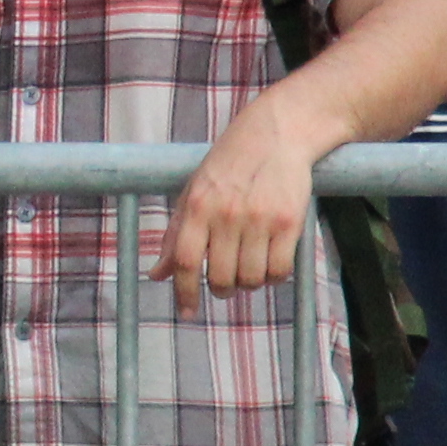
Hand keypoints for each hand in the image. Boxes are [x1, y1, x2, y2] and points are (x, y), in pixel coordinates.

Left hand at [154, 95, 320, 312]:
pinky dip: (274, 276)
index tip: (186, 312)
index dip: (184, 292)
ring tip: (250, 268)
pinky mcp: (289, 222)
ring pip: (250, 279)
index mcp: (197, 205)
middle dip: (222, 289)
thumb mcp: (193, 191)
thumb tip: (156, 275)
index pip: (184, 260)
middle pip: (220, 277)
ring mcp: (259, 218)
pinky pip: (279, 270)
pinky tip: (270, 264)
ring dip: (249, 284)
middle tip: (226, 283)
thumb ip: (174, 235)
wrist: (277, 133)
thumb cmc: (229, 164)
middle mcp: (227, 213)